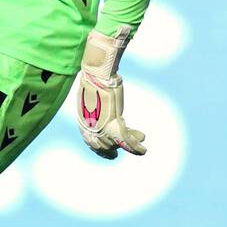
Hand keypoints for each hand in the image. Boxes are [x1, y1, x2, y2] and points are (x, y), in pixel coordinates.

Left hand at [75, 24, 145, 158]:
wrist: (96, 75)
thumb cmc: (93, 79)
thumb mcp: (93, 93)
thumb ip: (97, 99)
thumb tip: (102, 93)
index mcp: (83, 120)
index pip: (89, 140)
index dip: (99, 148)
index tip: (108, 151)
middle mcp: (91, 127)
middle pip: (103, 144)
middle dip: (113, 148)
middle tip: (123, 150)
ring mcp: (101, 127)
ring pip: (116, 143)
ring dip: (129, 146)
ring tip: (140, 148)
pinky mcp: (113, 124)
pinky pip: (125, 141)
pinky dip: (135, 147)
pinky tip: (143, 150)